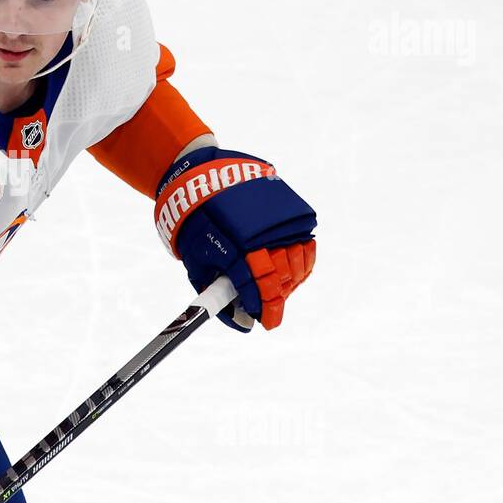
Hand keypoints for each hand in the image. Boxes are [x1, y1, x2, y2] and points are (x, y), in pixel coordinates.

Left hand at [154, 147, 316, 331]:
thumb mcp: (196, 264)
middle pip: (282, 278)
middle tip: (267, 306)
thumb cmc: (197, 228)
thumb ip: (217, 295)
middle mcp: (261, 236)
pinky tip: (290, 270)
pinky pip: (305, 245)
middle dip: (276, 298)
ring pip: (297, 263)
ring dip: (289, 282)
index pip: (259, 288)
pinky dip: (301, 262)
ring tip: (276, 287)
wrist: (203, 180)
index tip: (265, 322)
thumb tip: (242, 322)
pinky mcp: (288, 212)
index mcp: (235, 250)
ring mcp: (278, 222)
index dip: (265, 309)